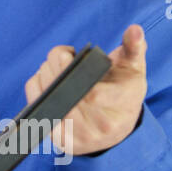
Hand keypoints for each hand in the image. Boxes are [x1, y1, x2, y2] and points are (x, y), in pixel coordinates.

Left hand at [22, 24, 147, 156]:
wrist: (117, 128)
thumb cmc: (124, 90)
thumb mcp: (134, 68)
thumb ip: (134, 47)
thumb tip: (134, 29)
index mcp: (121, 107)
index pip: (92, 93)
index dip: (73, 70)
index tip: (71, 55)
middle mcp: (99, 128)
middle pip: (65, 92)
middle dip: (56, 64)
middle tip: (62, 55)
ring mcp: (78, 137)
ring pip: (48, 97)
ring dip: (46, 73)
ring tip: (57, 66)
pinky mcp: (60, 140)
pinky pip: (36, 105)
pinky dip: (37, 86)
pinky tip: (48, 80)